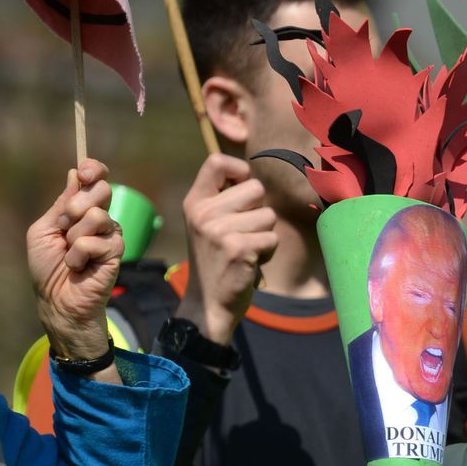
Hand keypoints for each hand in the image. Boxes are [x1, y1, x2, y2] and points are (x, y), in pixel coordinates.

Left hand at [28, 159, 119, 359]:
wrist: (56, 300)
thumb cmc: (47, 268)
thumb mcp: (44, 230)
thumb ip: (62, 203)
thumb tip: (74, 174)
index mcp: (81, 209)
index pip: (96, 180)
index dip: (93, 169)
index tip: (84, 172)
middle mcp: (100, 218)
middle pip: (101, 190)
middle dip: (77, 205)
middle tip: (65, 225)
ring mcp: (110, 235)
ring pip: (97, 216)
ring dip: (73, 236)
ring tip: (70, 255)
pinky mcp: (117, 252)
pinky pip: (95, 241)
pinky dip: (79, 255)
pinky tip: (79, 267)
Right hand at [173, 154, 277, 344]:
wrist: (207, 304)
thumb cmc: (215, 261)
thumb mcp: (207, 225)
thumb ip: (223, 199)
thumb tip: (252, 176)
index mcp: (194, 203)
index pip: (217, 162)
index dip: (239, 170)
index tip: (241, 188)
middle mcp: (204, 214)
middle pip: (256, 189)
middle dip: (259, 211)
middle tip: (242, 234)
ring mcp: (220, 231)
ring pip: (268, 216)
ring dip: (264, 235)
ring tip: (245, 250)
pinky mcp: (238, 249)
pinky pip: (272, 239)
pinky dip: (267, 252)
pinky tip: (249, 263)